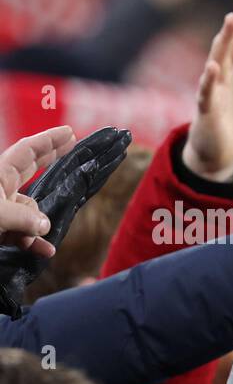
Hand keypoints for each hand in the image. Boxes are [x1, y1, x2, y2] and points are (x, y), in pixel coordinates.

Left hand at [0, 127, 130, 317]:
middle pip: (31, 171)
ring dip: (37, 227)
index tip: (69, 133)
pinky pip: (24, 234)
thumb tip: (44, 225)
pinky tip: (44, 251)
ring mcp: (1, 211)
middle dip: (52, 162)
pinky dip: (34, 244)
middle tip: (73, 149)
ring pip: (30, 214)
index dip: (49, 141)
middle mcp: (1, 190)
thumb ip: (22, 217)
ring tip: (38, 240)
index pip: (27, 152)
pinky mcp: (0, 230)